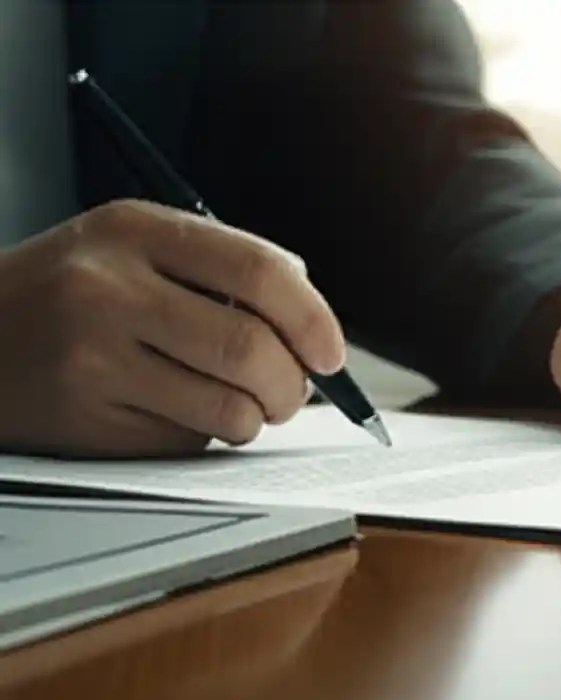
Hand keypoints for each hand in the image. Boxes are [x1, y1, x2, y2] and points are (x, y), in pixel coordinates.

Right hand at [0, 200, 344, 456]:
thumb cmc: (67, 291)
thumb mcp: (129, 246)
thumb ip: (219, 265)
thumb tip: (312, 316)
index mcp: (132, 232)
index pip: (258, 271)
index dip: (313, 317)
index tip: (332, 352)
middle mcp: (108, 291)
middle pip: (251, 349)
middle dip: (292, 384)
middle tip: (292, 392)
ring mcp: (91, 361)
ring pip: (228, 409)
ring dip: (254, 417)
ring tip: (241, 404)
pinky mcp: (84, 425)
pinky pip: (186, 445)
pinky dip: (204, 437)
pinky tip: (176, 413)